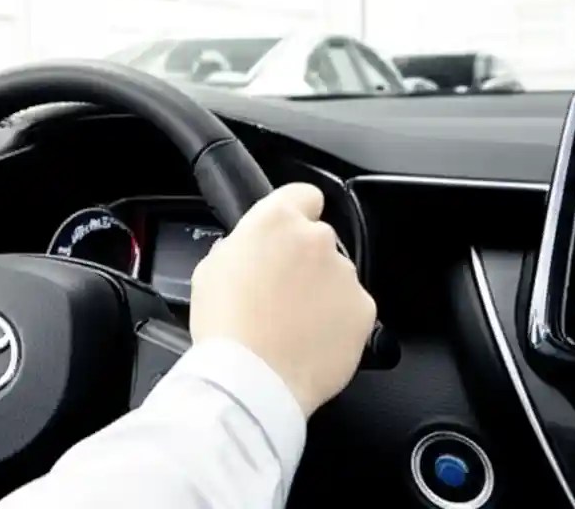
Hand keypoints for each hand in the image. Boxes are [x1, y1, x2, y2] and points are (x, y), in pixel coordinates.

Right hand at [189, 183, 375, 416]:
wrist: (252, 379)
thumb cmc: (225, 327)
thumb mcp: (210, 270)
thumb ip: (239, 248)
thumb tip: (248, 251)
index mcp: (276, 221)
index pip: (303, 194)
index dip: (295, 213)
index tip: (288, 233)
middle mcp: (317, 239)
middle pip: (318, 241)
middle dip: (304, 261)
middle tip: (279, 293)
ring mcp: (345, 275)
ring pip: (336, 277)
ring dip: (321, 293)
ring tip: (292, 325)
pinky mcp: (363, 310)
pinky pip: (352, 309)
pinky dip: (338, 322)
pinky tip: (310, 341)